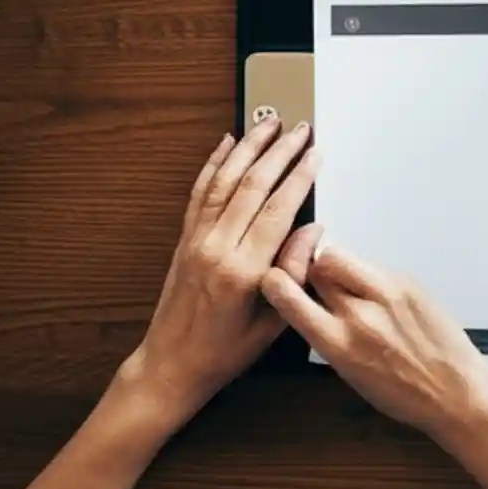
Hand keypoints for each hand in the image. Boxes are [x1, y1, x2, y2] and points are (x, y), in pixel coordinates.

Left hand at [121, 118, 317, 424]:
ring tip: (267, 122)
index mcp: (244, 270)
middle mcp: (217, 247)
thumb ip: (294, 274)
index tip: (316, 154)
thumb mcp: (273, 325)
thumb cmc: (224, 352)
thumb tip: (313, 232)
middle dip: (279, 152)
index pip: (279, 209)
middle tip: (300, 129)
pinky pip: (199, 192)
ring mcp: (197, 240)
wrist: (171, 365)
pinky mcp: (184, 240)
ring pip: (225, 181)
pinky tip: (226, 144)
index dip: (300, 177)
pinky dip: (213, 164)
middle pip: (252, 185)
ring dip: (248, 148)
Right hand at [260, 238, 487, 444]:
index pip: (288, 296)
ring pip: (341, 256)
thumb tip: (312, 304)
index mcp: (338, 345)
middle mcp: (360, 314)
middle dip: (309, 268)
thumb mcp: (350, 373)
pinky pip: (374, 266)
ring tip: (346, 282)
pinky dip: (368, 275)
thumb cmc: (406, 395)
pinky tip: (380, 296)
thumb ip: (328, 334)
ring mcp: (387, 293)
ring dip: (336, 265)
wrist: (456, 392)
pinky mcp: (409, 282)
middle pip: (316, 266)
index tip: (275, 278)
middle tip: (314, 273)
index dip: (276, 281)